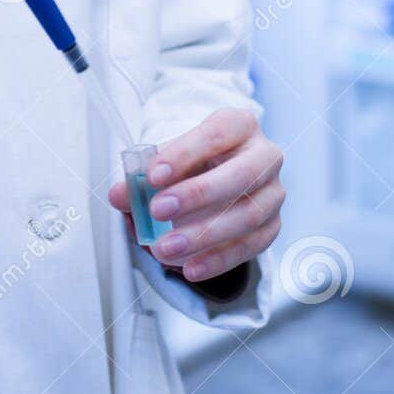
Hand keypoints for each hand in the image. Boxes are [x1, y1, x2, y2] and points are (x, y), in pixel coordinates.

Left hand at [108, 107, 283, 283]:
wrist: (220, 181)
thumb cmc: (196, 164)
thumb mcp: (169, 161)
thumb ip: (143, 176)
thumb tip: (121, 194)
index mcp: (239, 126)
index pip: (216, 133)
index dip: (184, 153)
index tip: (152, 174)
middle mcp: (264, 156)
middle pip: (242, 174)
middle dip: (198, 194)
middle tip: (158, 210)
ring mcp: (273, 193)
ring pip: (249, 214)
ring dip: (204, 234)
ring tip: (165, 248)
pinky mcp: (272, 226)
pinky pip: (251, 246)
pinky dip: (218, 260)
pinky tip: (190, 268)